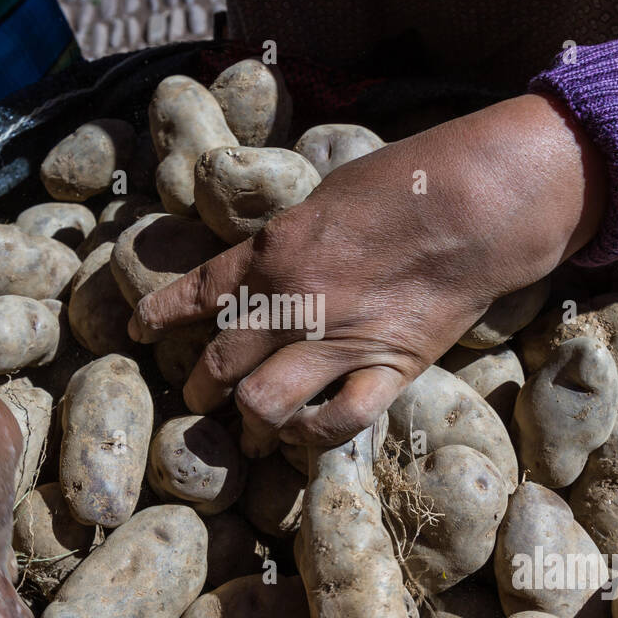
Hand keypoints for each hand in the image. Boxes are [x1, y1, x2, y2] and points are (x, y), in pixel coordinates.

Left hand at [128, 93, 606, 453]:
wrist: (475, 205)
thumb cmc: (406, 182)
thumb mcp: (327, 195)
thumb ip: (289, 236)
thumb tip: (267, 260)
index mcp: (273, 252)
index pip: (198, 292)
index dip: (161, 314)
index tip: (141, 328)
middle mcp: (292, 303)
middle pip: (218, 363)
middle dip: (197, 388)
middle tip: (194, 398)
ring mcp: (337, 343)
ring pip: (262, 405)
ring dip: (247, 421)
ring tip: (247, 430)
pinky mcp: (385, 370)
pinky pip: (334, 425)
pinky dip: (313, 434)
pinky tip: (306, 430)